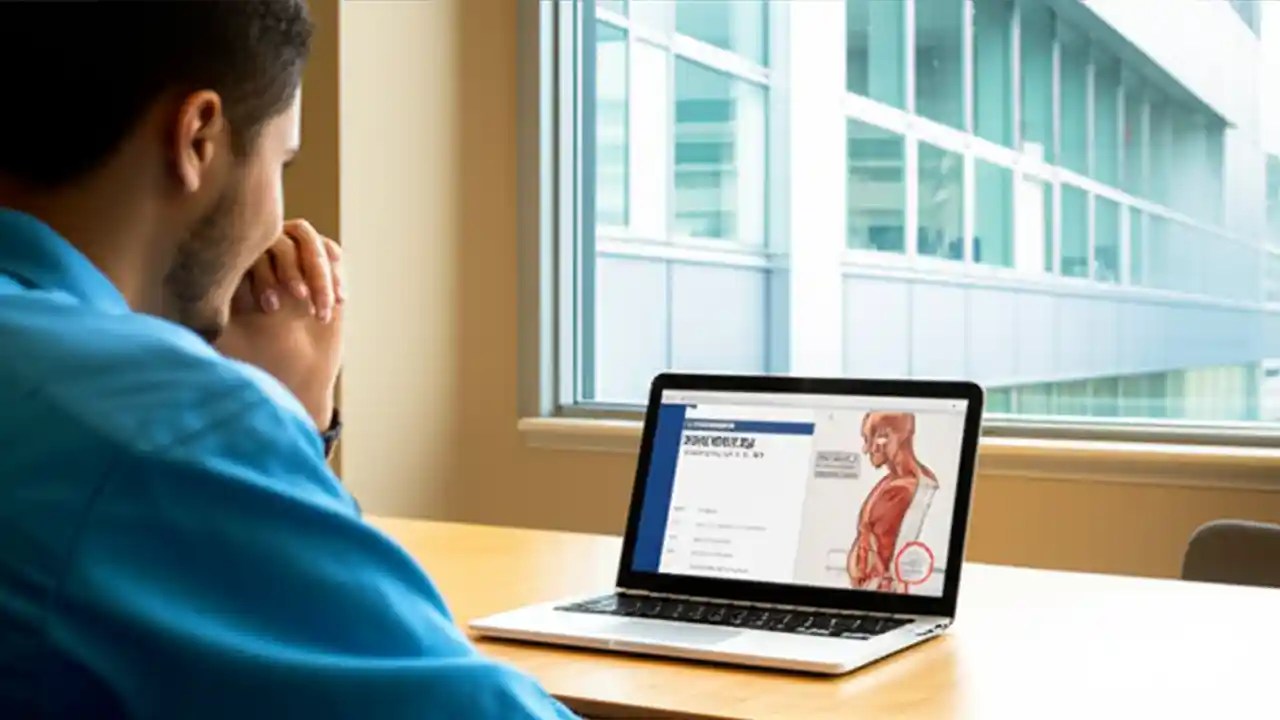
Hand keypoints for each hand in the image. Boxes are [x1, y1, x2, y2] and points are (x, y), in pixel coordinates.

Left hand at [216, 220, 343, 428]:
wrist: (292, 376)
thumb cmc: (253, 360)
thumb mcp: (222, 338)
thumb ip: (205, 316)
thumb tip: (178, 295)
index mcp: (234, 267)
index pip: (246, 246)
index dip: (261, 271)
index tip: (271, 309)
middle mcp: (263, 257)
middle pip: (278, 237)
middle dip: (290, 268)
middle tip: (296, 300)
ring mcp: (294, 261)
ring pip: (306, 238)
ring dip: (317, 270)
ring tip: (321, 307)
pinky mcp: (322, 269)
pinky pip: (330, 251)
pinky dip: (334, 272)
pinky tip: (336, 300)